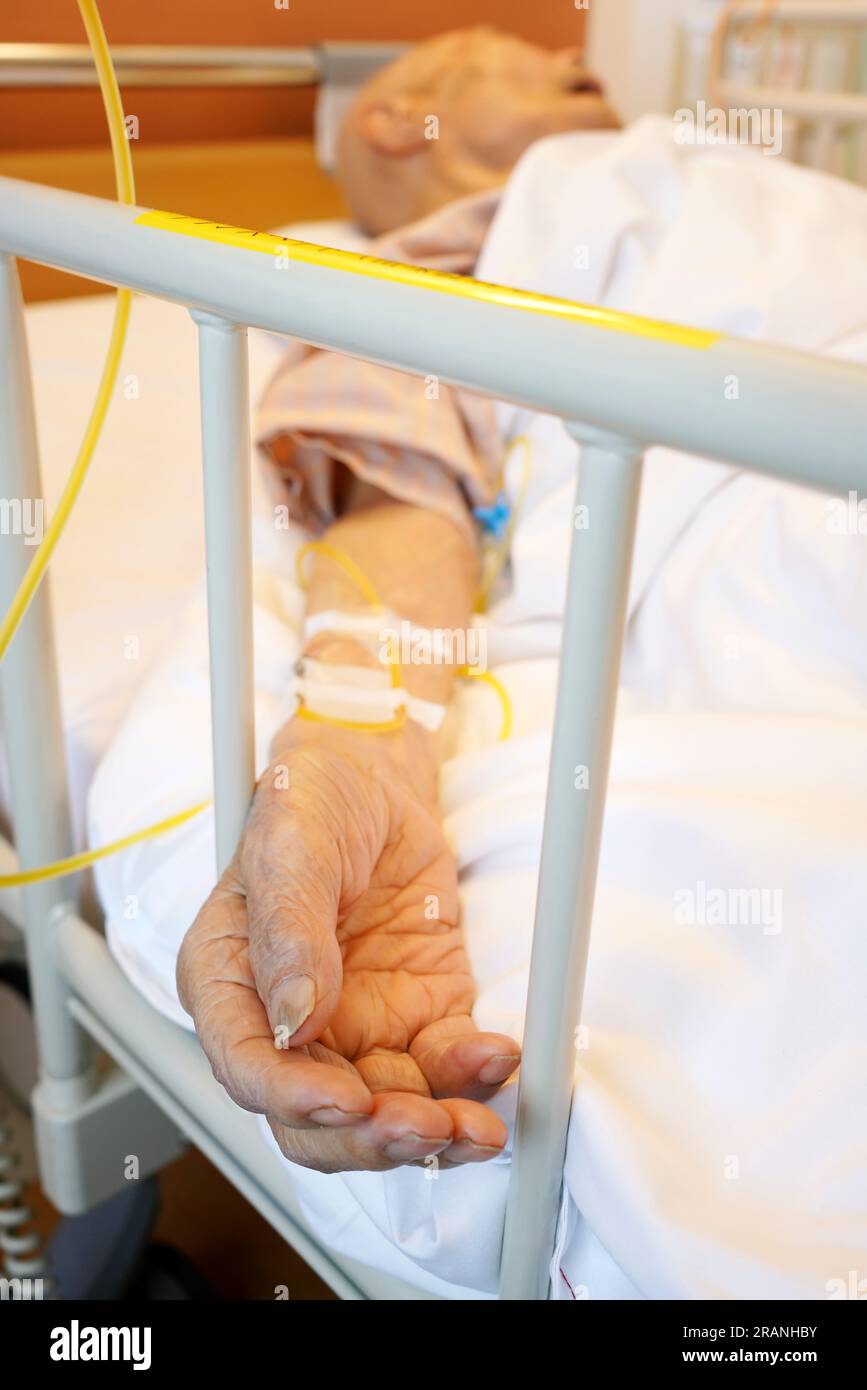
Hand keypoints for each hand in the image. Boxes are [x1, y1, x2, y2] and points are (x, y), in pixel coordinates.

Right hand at [177, 725, 520, 1172]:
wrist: (374, 774)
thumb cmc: (311, 799)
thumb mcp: (289, 844)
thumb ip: (287, 928)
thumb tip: (292, 1017)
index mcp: (230, 982)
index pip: (248, 1068)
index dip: (293, 1099)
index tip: (348, 1102)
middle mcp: (289, 1020)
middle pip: (314, 1117)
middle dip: (371, 1139)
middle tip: (424, 1127)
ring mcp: (356, 1022)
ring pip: (384, 1111)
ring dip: (431, 1129)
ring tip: (477, 1124)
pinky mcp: (418, 1011)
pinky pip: (443, 1065)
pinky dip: (471, 1076)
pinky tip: (496, 1058)